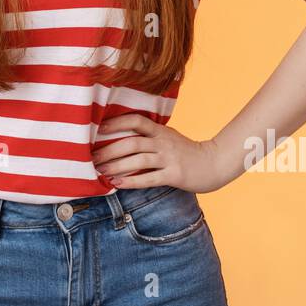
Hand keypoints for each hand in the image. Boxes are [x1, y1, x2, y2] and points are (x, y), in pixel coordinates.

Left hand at [91, 113, 222, 193]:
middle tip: (92, 159)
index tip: (97, 129)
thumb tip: (122, 137)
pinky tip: (117, 184)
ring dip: (116, 166)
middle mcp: (163, 142)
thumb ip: (150, 135)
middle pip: (131, 143)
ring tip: (100, 172)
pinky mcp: (174, 175)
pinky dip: (131, 181)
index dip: (116, 123)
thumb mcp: (169, 137)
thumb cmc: (186, 151)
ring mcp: (169, 158)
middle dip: (109, 151)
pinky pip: (148, 178)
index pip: (135, 121)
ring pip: (137, 160)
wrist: (214, 164)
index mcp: (160, 130)